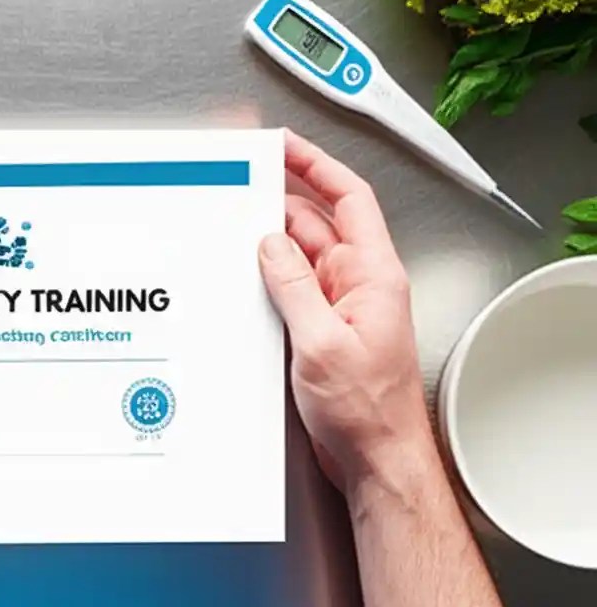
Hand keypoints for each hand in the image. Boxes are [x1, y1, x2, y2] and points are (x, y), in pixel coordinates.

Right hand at [259, 131, 431, 490]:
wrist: (376, 459)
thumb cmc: (368, 411)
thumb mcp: (322, 341)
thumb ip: (293, 286)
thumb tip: (271, 243)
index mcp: (374, 275)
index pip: (349, 199)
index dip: (317, 166)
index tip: (285, 147)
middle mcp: (359, 285)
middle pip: (316, 224)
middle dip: (279, 201)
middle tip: (240, 183)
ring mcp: (340, 307)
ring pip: (299, 257)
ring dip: (269, 243)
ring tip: (231, 227)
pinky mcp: (323, 331)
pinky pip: (291, 290)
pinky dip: (267, 279)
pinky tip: (242, 278)